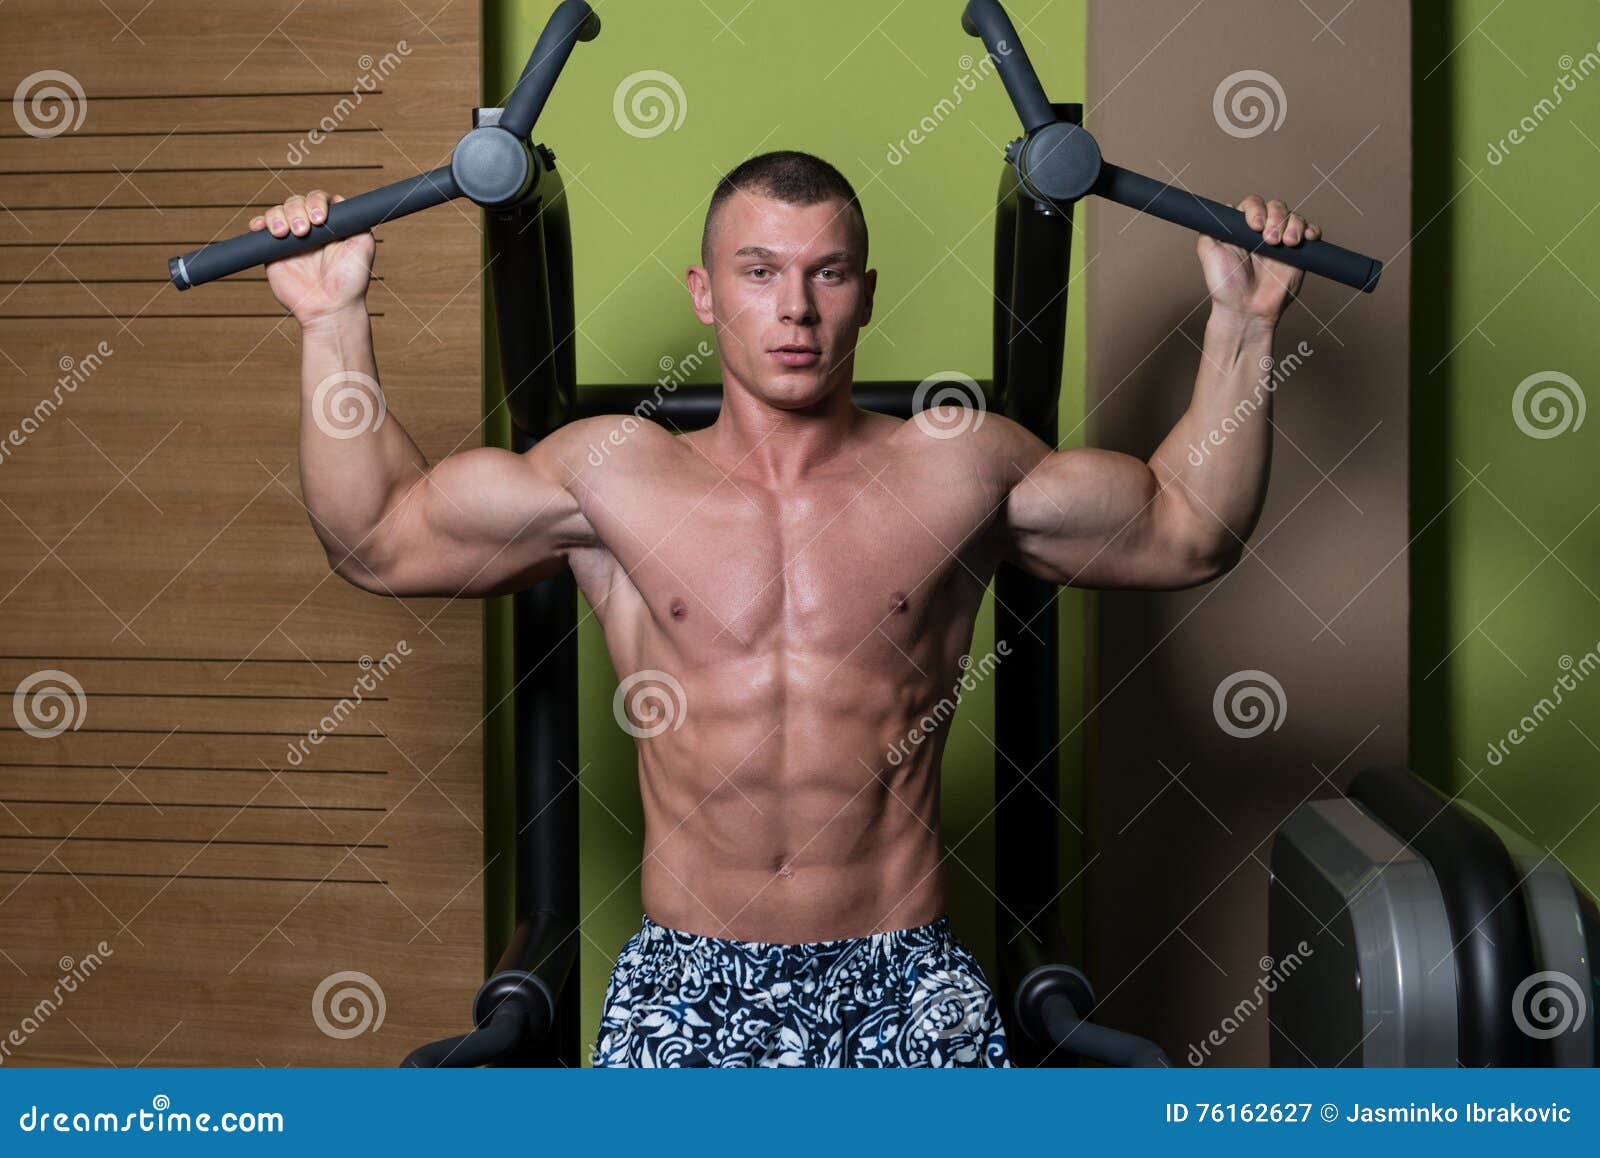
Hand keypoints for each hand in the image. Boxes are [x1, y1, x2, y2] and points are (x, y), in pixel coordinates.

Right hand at [249, 190, 375, 328]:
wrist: (329, 307)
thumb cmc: (350, 281)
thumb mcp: (363, 246)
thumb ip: (358, 221)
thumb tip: (341, 200)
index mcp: (331, 224)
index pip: (319, 199)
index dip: (316, 202)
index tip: (320, 219)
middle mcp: (311, 228)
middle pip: (296, 201)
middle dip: (297, 210)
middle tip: (302, 231)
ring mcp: (291, 238)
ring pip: (278, 211)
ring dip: (278, 215)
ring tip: (285, 234)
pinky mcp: (273, 250)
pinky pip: (261, 228)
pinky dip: (258, 222)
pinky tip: (262, 227)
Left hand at [1197, 195, 1320, 325]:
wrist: (1246, 310)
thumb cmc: (1225, 286)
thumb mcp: (1209, 253)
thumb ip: (1210, 228)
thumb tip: (1221, 208)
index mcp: (1242, 228)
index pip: (1253, 204)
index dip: (1256, 210)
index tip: (1254, 226)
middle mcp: (1263, 232)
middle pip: (1276, 206)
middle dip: (1276, 218)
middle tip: (1270, 241)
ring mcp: (1282, 241)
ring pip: (1294, 217)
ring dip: (1293, 225)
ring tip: (1286, 245)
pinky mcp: (1299, 253)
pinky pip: (1311, 232)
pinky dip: (1311, 230)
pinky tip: (1304, 239)